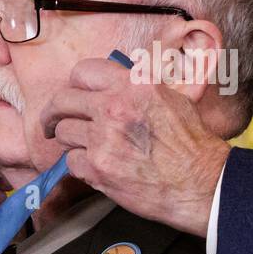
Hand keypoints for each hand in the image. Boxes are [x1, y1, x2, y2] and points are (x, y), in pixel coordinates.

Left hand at [38, 58, 230, 237]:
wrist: (199, 182)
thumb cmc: (191, 143)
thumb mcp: (173, 97)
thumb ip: (140, 86)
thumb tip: (121, 81)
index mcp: (132, 84)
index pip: (84, 71)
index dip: (75, 85)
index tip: (74, 96)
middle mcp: (114, 106)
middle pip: (62, 101)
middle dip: (54, 113)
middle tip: (53, 122)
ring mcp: (103, 138)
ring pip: (63, 132)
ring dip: (71, 141)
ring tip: (86, 149)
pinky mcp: (98, 168)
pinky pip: (71, 162)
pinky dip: (80, 166)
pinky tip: (97, 168)